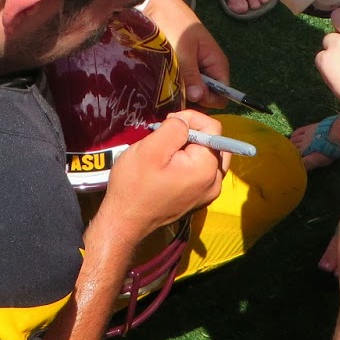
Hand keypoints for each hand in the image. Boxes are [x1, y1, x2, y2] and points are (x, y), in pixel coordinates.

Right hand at [93, 110, 224, 249]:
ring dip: (189, 147)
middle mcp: (214, 183)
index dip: (189, 119)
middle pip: (214, 142)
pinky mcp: (198, 199)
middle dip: (192, 133)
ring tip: (165, 151)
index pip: (213, 128)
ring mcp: (208, 194)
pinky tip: (167, 167)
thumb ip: (175, 129)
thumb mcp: (151, 149)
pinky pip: (201, 171)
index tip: (166, 124)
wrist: (125, 221)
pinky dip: (187, 162)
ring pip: (207, 156)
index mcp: (207, 169)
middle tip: (165, 136)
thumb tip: (185, 122)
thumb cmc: (135, 185)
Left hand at [143, 0, 228, 105]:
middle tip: (174, 96)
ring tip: (167, 90)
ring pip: (195, 89)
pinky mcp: (183, 65)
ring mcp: (196, 67)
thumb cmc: (173, 24)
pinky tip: (164, 85)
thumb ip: (191, 74)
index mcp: (216, 62)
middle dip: (194, 99)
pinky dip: (176, 86)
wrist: (156, 5)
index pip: (222, 93)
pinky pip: (184, 82)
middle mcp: (209, 67)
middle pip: (208, 94)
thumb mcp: (183, 50)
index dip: (209, 100)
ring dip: (183, 93)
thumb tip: (199, 97)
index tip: (190, 99)